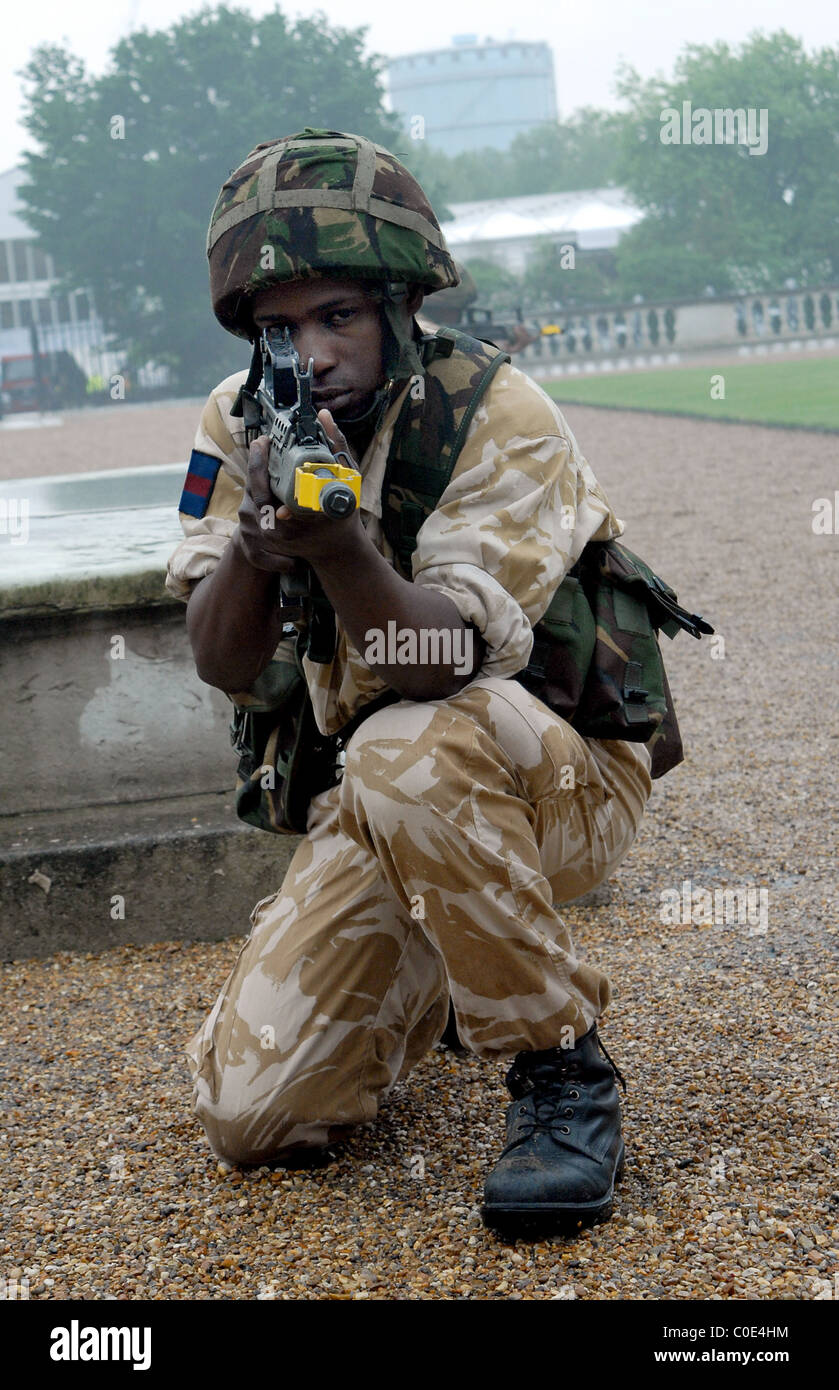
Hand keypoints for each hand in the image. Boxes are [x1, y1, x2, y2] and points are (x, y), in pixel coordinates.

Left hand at [235, 418, 360, 572]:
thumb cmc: (344, 517)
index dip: (261, 464)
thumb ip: (336, 448)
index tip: (263, 441)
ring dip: (257, 474)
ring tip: (264, 453)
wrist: (337, 550)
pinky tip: (265, 473)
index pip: (268, 487)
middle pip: (256, 489)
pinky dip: (260, 487)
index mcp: (297, 516)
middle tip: (262, 442)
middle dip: (257, 463)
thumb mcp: (346, 482)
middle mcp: (280, 528)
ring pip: (253, 497)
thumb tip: (324, 416)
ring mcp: (271, 535)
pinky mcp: (267, 537)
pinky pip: (257, 506)